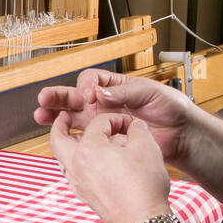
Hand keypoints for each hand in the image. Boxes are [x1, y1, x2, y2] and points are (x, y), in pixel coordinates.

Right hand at [35, 70, 196, 166]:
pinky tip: (59, 139)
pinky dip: (70, 139)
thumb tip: (98, 93)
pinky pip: (83, 139)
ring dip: (55, 116)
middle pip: (74, 97)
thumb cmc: (172, 108)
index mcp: (114, 86)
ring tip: (40, 116)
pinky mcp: (106, 142)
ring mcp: (102, 123)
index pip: (91, 80)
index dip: (87, 86)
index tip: (91, 97)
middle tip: (44, 99)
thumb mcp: (151, 93)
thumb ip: (124, 92)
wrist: (182, 136)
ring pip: (72, 118)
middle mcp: (104, 103)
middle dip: (57, 97)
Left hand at [50, 111, 171, 222]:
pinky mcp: (84, 195)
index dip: (116, 119)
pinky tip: (87, 162)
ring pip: (62, 158)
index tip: (128, 124)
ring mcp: (78, 183)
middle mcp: (77, 166)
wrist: (142, 222)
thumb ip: (138, 129)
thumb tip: (135, 126)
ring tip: (74, 138)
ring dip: (65, 145)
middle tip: (64, 117)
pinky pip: (71, 173)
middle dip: (59, 125)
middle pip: (58, 139)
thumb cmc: (143, 188)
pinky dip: (74, 162)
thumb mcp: (147, 148)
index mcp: (89, 149)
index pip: (99, 123)